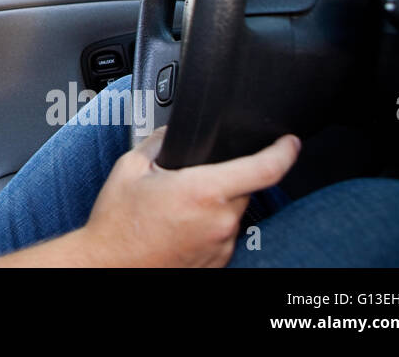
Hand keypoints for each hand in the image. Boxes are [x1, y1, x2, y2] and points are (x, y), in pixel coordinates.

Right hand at [81, 126, 300, 266]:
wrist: (109, 266)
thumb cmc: (117, 224)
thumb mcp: (130, 168)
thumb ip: (159, 142)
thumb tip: (175, 132)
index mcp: (203, 191)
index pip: (264, 169)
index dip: (284, 151)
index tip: (290, 142)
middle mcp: (219, 221)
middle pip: (244, 188)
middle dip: (222, 179)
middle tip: (186, 182)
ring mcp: (221, 246)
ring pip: (232, 212)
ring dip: (213, 205)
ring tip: (174, 210)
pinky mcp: (218, 263)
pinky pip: (223, 234)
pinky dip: (207, 227)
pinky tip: (178, 228)